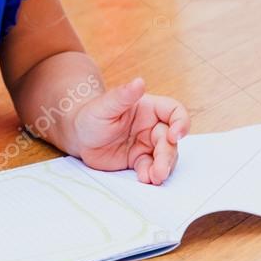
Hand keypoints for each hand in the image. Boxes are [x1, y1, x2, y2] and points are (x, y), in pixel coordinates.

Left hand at [72, 78, 189, 184]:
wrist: (79, 137)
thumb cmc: (92, 115)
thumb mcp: (104, 105)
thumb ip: (123, 95)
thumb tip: (139, 81)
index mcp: (150, 108)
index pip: (175, 112)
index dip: (181, 123)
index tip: (176, 136)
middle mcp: (153, 126)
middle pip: (171, 140)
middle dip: (167, 155)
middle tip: (160, 169)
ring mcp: (147, 145)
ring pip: (165, 156)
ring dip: (163, 168)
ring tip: (154, 178)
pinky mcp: (139, 160)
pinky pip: (150, 168)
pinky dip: (150, 175)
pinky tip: (144, 178)